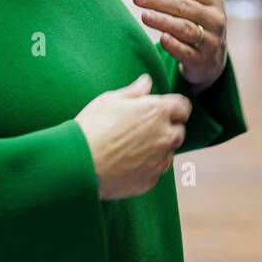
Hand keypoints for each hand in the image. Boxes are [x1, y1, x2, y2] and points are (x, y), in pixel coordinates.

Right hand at [75, 74, 190, 200]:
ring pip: (168, 153)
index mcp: (157, 112)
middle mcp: (164, 136)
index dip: (175, 108)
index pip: (183, 107)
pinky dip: (147, 167)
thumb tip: (147, 82)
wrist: (78, 165)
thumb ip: (133, 91)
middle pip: (178, 131)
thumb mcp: (109, 101)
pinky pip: (155, 171)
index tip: (166, 110)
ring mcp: (159, 160)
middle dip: (167, 129)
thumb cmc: (91, 128)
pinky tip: (126, 163)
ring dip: (158, 149)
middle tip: (143, 130)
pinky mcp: (151, 180)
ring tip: (132, 148)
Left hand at [133, 0, 228, 92]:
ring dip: (163, 21)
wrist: (211, 61)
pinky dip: (175, 46)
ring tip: (143, 15)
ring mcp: (211, 41)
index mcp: (215, 0)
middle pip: (185, 6)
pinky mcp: (203, 62)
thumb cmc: (203, 21)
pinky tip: (161, 38)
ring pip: (186, 28)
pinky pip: (188, 53)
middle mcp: (216, 19)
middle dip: (159, 0)